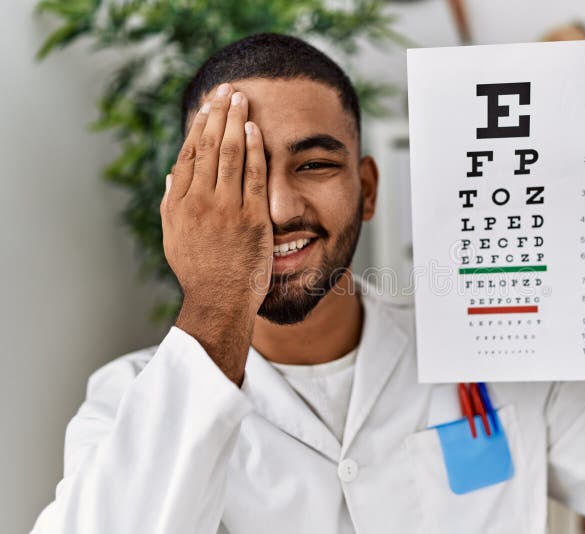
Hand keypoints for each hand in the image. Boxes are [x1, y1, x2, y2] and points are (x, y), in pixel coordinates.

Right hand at [160, 83, 271, 382]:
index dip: (198, 126)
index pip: (188, 154)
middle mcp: (200, 202)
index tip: (207, 106)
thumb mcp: (174, 237)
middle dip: (217, 114)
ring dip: (235, 122)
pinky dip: (253, 150)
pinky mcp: (251, 218)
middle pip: (208, 146)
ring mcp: (226, 209)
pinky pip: (252, 176)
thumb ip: (172, 204)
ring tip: (240, 99)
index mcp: (179, 204)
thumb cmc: (198, 271)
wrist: (219, 300)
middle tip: (226, 90)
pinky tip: (254, 129)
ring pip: (229, 155)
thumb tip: (174, 175)